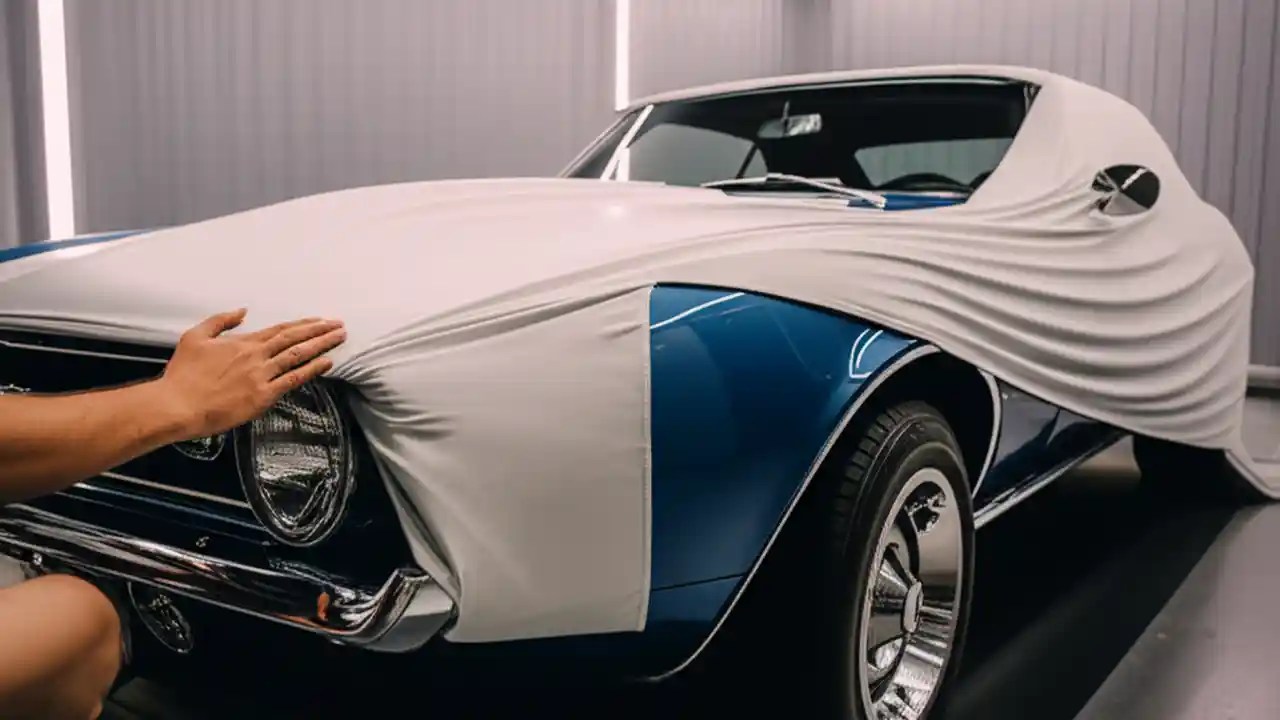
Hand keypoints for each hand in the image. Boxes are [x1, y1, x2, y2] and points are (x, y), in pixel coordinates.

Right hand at [153, 309, 346, 438]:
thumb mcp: (195, 336)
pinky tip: (327, 362)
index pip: (279, 330)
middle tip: (339, 325)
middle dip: (319, 331)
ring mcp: (261, 376)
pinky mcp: (263, 396)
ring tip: (339, 337)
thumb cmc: (183, 374)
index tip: (319, 321)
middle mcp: (256, 356)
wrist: (177, 404)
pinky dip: (312, 370)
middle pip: (294, 339)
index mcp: (242, 343)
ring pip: (298, 355)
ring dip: (321, 345)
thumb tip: (243, 311)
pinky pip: (293, 379)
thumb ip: (220, 321)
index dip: (302, 325)